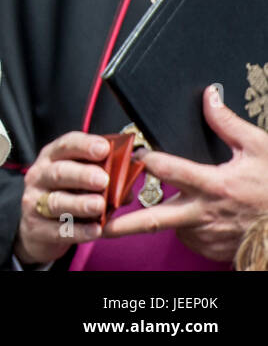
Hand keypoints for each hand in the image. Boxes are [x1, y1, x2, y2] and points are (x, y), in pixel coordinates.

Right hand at [13, 131, 109, 264]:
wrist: (40, 228)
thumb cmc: (68, 196)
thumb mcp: (81, 181)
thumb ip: (103, 176)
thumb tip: (128, 181)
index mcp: (52, 158)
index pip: (66, 145)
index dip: (84, 145)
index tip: (104, 148)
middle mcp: (40, 177)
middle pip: (59, 172)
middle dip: (82, 175)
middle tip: (103, 180)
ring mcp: (35, 203)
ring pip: (56, 202)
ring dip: (79, 203)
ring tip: (99, 206)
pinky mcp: (37, 228)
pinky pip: (58, 230)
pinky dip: (79, 230)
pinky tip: (95, 230)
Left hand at [104, 85, 267, 261]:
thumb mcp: (259, 149)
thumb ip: (228, 123)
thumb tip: (209, 96)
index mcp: (214, 185)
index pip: (167, 170)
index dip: (144, 159)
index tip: (128, 152)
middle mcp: (204, 213)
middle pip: (153, 218)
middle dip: (121, 222)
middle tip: (95, 221)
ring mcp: (205, 235)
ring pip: (167, 225)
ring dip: (151, 216)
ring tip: (128, 210)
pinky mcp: (209, 248)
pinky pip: (184, 236)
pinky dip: (178, 225)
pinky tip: (182, 213)